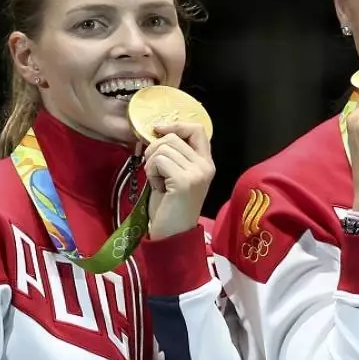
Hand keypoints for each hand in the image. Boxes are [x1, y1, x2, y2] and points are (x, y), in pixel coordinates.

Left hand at [142, 122, 215, 239]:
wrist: (172, 234)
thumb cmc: (170, 206)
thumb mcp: (175, 175)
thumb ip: (174, 155)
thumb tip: (156, 132)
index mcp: (206, 163)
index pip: (197, 129)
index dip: (175, 125)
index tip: (157, 130)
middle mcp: (206, 166)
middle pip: (173, 137)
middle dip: (154, 150)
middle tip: (155, 171)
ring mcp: (197, 173)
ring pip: (162, 148)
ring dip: (152, 164)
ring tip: (158, 182)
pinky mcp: (184, 181)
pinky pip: (158, 161)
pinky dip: (151, 173)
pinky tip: (158, 187)